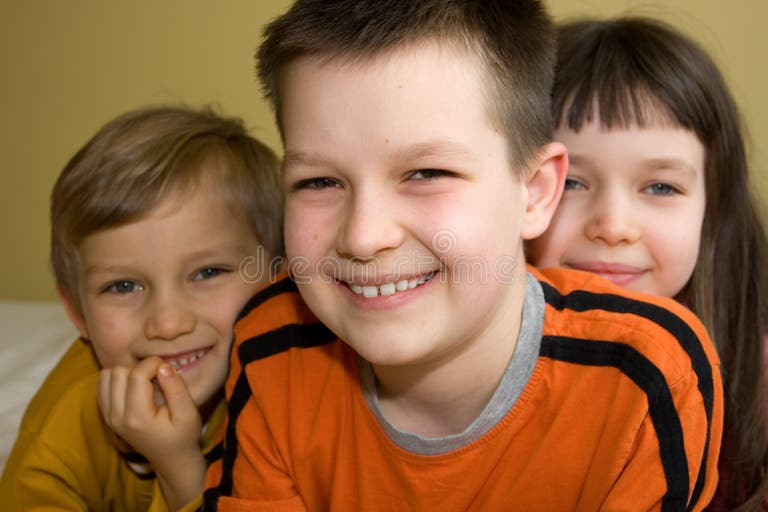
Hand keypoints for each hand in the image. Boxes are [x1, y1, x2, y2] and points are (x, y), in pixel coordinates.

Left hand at [98, 357, 205, 508]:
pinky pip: (102, 385)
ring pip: (107, 376)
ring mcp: (109, 417)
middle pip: (118, 372)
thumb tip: (163, 366)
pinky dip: (118, 380)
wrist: (171, 459)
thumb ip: (176, 389)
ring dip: (127, 373)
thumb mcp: (189, 414)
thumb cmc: (183, 436)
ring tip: (145, 383)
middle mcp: (117, 417)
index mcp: (137, 417)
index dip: (154, 364)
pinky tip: (134, 389)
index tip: (168, 372)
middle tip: (157, 379)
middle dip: (140, 368)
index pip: (136, 374)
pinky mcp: (107, 415)